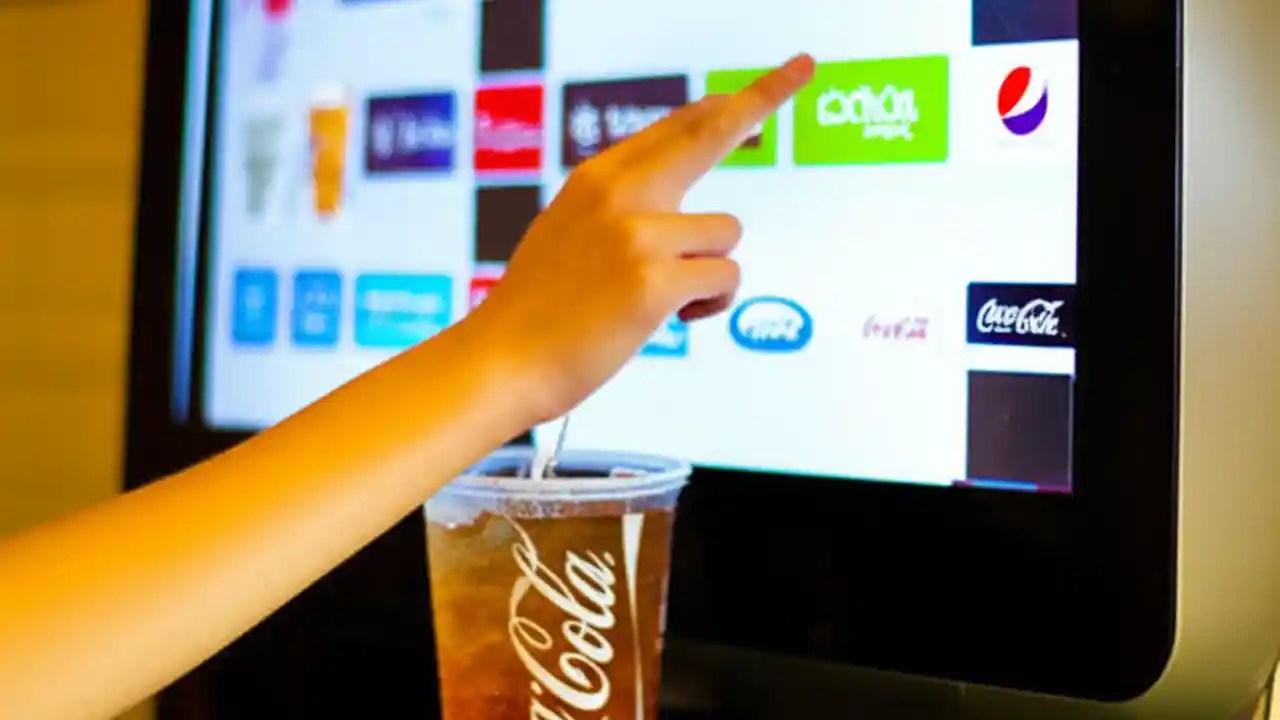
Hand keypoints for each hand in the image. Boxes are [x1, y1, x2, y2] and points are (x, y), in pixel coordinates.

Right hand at [463, 54, 815, 423]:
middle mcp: (618, 193)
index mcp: (597, 179)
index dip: (725, 105)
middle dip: (763, 95)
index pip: (676, 127)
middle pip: (709, 131)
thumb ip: (619, 204)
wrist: (502, 361)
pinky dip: (709, 304)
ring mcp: (636, 235)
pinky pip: (724, 278)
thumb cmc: (540, 309)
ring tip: (669, 300)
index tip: (763, 86)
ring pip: (726, 232)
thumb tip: (673, 187)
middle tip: (803, 66)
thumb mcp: (568, 232)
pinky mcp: (653, 281)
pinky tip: (672, 319)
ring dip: (710, 270)